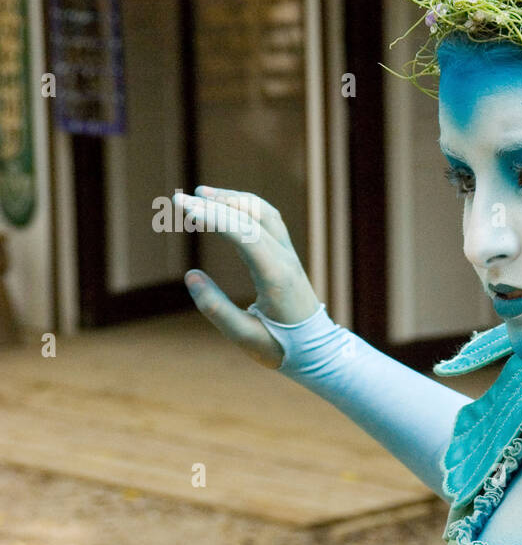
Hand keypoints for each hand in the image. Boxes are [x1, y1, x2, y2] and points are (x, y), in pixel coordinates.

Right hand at [175, 186, 321, 369]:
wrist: (318, 350)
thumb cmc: (281, 348)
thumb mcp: (245, 337)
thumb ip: (216, 309)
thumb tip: (191, 276)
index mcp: (276, 278)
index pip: (244, 234)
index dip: (214, 216)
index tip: (184, 207)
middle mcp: (285, 260)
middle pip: (250, 219)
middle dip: (214, 205)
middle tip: (179, 202)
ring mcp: (289, 256)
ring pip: (263, 213)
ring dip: (233, 199)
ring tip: (201, 194)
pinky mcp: (288, 257)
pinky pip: (269, 220)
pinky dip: (246, 207)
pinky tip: (226, 206)